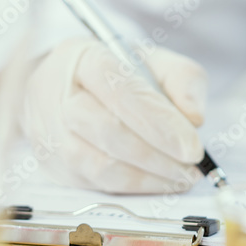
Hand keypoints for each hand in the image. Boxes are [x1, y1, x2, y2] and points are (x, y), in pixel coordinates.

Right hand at [20, 38, 206, 192]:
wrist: (66, 85)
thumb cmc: (117, 72)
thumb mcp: (156, 61)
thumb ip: (183, 79)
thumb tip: (194, 118)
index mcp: (85, 58)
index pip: (121, 90)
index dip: (159, 122)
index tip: (193, 147)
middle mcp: (60, 95)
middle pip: (109, 130)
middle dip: (158, 155)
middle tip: (192, 166)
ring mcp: (51, 133)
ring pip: (101, 165)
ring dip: (149, 177)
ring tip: (182, 177)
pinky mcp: (54, 164)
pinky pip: (97, 184)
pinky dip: (135, 187)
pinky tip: (160, 182)